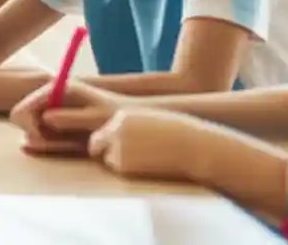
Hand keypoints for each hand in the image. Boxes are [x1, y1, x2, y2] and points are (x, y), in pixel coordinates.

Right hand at [10, 80, 123, 156]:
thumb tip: (46, 118)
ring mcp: (51, 106)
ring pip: (32, 129)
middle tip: (64, 142)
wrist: (130, 118)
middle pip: (22, 120)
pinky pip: (42, 133)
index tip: (45, 139)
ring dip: (47, 140)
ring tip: (74, 141)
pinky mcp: (56, 117)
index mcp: (55, 89)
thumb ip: (70, 118)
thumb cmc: (116, 115)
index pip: (20, 112)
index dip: (28, 129)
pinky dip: (52, 142)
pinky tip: (71, 143)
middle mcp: (49, 95)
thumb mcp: (95, 118)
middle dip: (37, 135)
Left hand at [88, 109, 211, 181]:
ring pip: (109, 159)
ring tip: (146, 161)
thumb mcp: (151, 121)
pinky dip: (129, 172)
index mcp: (123, 115)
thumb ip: (131, 127)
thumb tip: (119, 138)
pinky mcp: (122, 163)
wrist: (193, 146)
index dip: (109, 139)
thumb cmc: (179, 135)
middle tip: (107, 160)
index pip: (106, 128)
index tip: (115, 145)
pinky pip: (119, 171)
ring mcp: (117, 145)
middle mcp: (116, 128)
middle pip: (95, 142)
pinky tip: (148, 167)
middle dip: (99, 150)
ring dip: (120, 162)